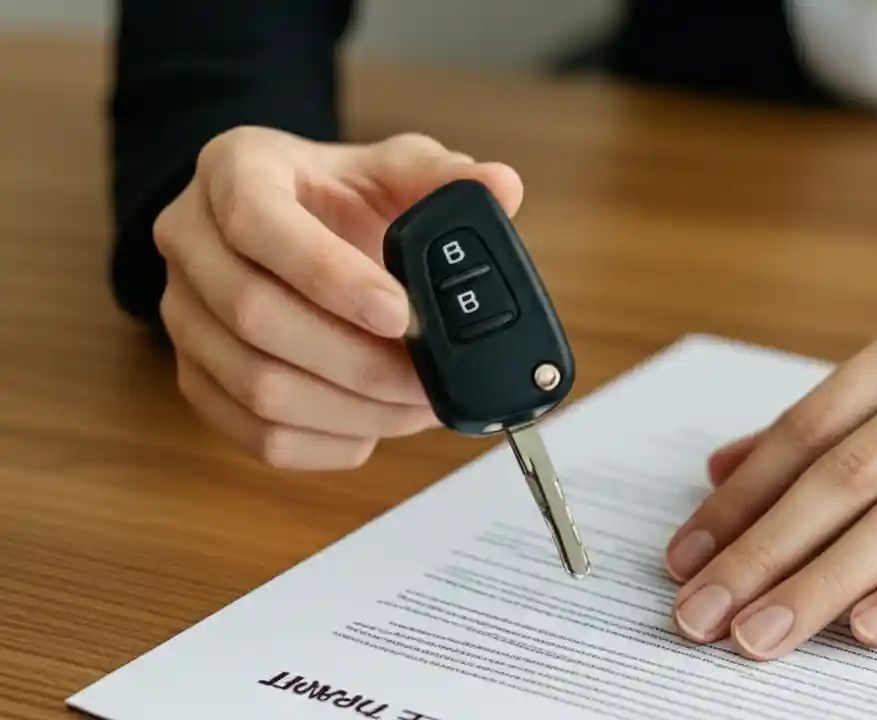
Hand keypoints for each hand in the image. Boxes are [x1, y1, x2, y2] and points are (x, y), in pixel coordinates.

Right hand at [155, 127, 522, 468]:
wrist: (297, 225)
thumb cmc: (341, 196)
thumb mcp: (394, 167)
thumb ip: (445, 176)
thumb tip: (501, 186)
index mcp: (234, 170)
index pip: (258, 223)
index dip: (329, 277)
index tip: (401, 314)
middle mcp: (190, 240)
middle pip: (254, 316)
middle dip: (357, 361)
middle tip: (428, 379)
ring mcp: (184, 315)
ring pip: (254, 385)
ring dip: (349, 409)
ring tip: (416, 406)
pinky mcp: (197, 376)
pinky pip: (253, 433)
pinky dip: (325, 443)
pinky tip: (375, 426)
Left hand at [666, 293, 876, 658]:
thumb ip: (835, 414)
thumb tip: (726, 465)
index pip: (808, 426)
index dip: (739, 497)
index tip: (686, 553)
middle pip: (843, 476)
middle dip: (760, 552)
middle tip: (700, 612)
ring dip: (823, 583)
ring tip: (761, 634)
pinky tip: (871, 627)